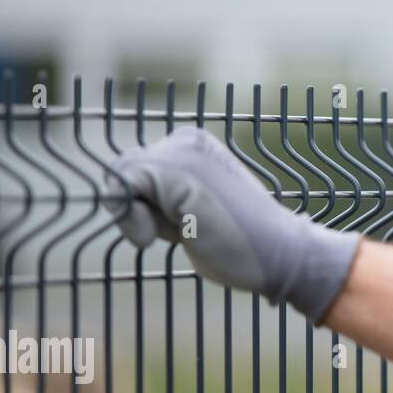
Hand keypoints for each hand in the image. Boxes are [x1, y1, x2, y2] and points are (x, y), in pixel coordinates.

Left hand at [100, 126, 361, 324]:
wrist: (280, 252)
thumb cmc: (238, 241)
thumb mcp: (189, 211)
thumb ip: (156, 198)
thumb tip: (111, 194)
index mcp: (194, 145)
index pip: (136, 171)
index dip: (148, 206)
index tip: (190, 220)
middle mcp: (185, 139)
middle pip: (123, 174)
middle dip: (143, 209)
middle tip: (192, 224)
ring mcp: (180, 151)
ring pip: (120, 182)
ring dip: (143, 217)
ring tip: (190, 225)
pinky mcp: (174, 170)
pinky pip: (122, 190)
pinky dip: (136, 220)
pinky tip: (180, 230)